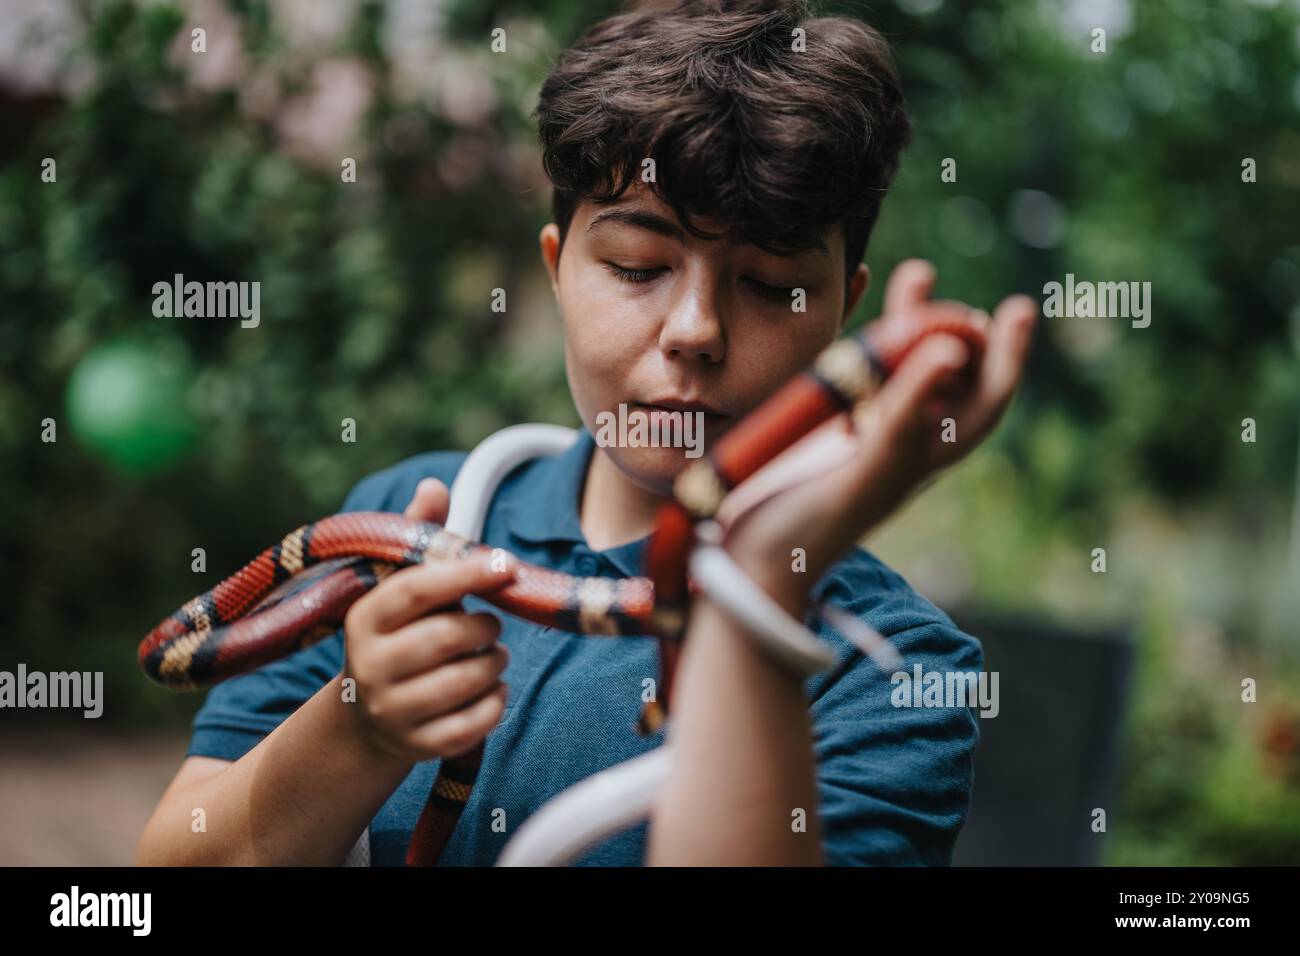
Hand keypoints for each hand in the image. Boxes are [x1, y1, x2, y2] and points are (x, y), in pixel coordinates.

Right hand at [340, 478, 515, 763]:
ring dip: (495, 661)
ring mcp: (392, 710)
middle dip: (486, 626)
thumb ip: (421, 538)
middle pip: (449, 636)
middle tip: (491, 624)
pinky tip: (488, 688)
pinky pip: (478, 721)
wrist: (366, 719)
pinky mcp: (419, 746)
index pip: (417, 589)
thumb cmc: (400, 635)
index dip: (466, 573)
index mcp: (365, 618)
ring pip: (469, 679)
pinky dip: (496, 701)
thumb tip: (434, 485)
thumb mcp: (400, 589)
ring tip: (490, 654)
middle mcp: (370, 666)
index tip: (507, 564)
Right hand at [714, 259, 1036, 613]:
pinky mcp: (823, 431)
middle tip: (966, 297)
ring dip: (913, 324)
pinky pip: (857, 376)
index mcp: (919, 459)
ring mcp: (859, 435)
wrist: (745, 563)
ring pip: (901, 369)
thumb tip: (950, 348)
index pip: (981, 402)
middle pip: (945, 376)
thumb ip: (901, 414)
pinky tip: (864, 322)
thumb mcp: (861, 472)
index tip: (1012, 310)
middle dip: (957, 330)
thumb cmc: (804, 531)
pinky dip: (866, 342)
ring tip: (918, 273)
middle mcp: (898, 444)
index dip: (1004, 357)